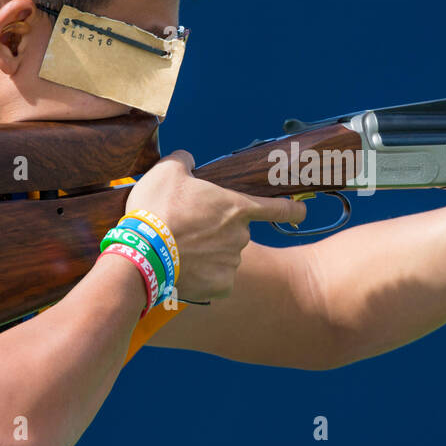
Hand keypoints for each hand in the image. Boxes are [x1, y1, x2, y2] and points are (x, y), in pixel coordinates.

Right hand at [125, 151, 307, 301]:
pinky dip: (203, 276)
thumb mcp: (167, 170)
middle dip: (217, 232)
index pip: (278, 209)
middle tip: (187, 230)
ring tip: (178, 250)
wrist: (144, 250)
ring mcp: (232, 262)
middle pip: (235, 233)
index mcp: (237, 207)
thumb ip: (183, 160)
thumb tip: (188, 160)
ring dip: (208, 254)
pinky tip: (184, 269)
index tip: (301, 211)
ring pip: (223, 256)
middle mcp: (241, 236)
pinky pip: (215, 279)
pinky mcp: (220, 286)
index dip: (292, 210)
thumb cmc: (157, 208)